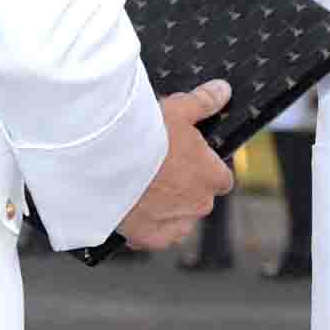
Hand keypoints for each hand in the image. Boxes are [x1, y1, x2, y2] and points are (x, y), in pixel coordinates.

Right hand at [115, 81, 234, 249]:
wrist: (107, 158)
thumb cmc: (145, 132)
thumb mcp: (178, 109)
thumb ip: (203, 103)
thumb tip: (222, 90)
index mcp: (213, 176)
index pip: (221, 178)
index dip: (203, 168)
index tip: (185, 159)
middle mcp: (200, 204)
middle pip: (199, 200)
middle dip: (183, 189)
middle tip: (158, 170)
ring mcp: (174, 223)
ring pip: (179, 222)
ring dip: (168, 210)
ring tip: (143, 189)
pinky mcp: (148, 237)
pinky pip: (155, 238)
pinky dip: (148, 229)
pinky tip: (135, 213)